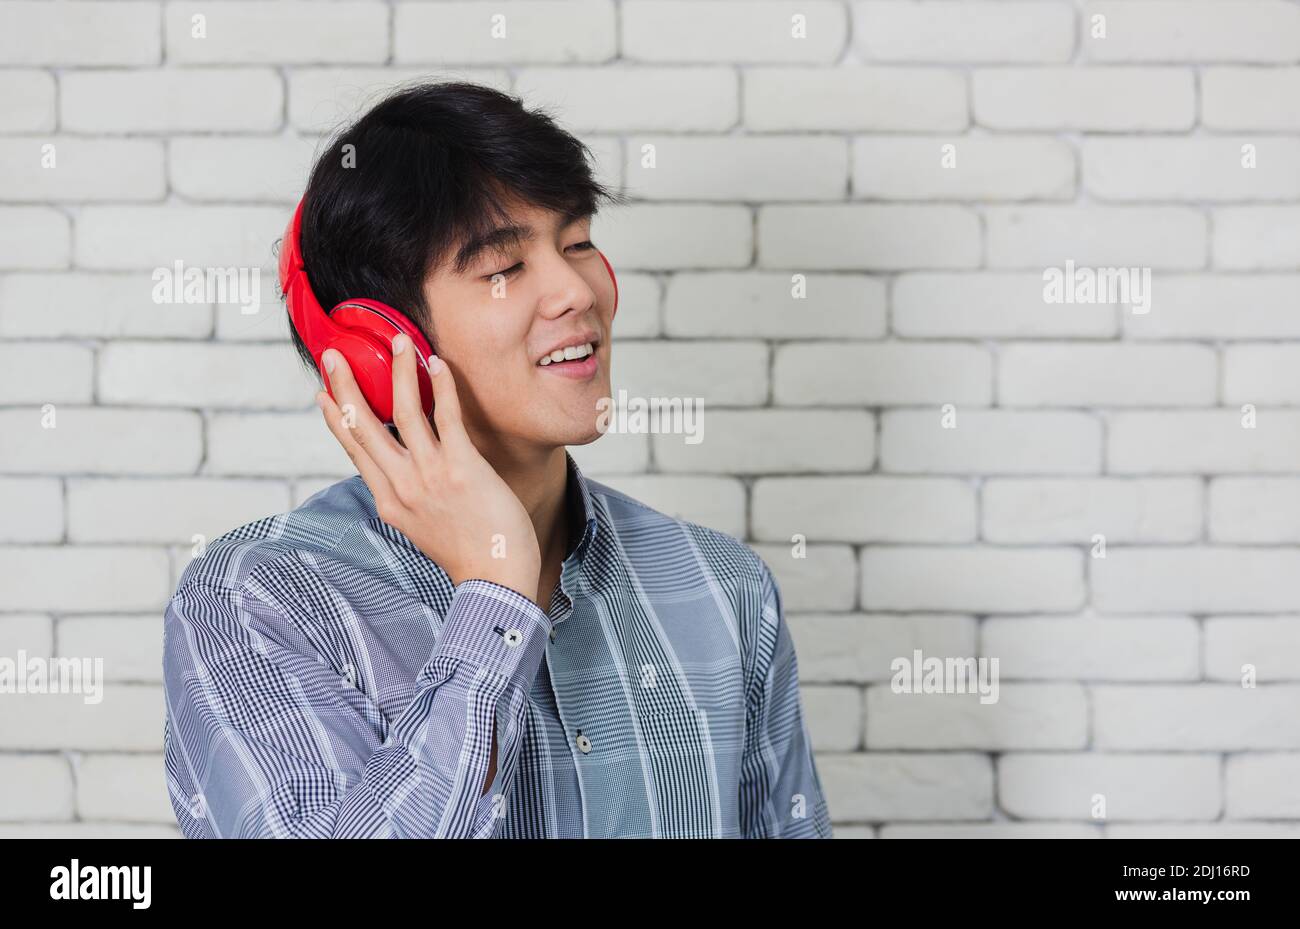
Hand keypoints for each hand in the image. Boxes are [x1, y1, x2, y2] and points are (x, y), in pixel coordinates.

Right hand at [314, 335, 540, 602]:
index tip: (323, 394)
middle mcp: (401, 485)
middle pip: (363, 424)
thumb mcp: (422, 527)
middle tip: (332, 354)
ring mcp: (429, 475)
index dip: (336, 418)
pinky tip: (437, 363)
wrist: (496, 579)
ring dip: (398, 370)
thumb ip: (409, 497)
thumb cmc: (469, 553)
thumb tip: (404, 473)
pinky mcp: (462, 467)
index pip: (353, 449)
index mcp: (388, 500)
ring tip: (398, 341)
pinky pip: (446, 416)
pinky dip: (440, 385)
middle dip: (345, 385)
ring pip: (403, 411)